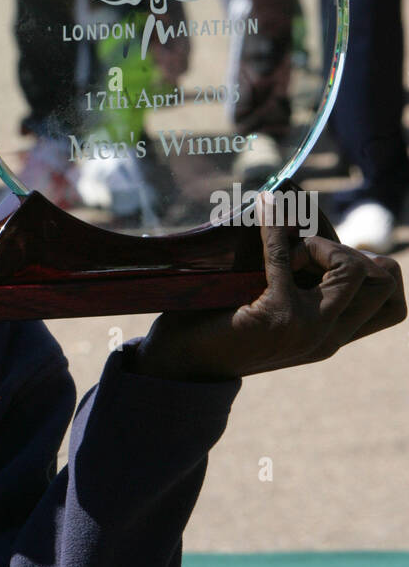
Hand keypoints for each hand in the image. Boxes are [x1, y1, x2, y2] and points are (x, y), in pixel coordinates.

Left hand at [130, 197, 405, 381]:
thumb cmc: (219, 324)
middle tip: (301, 247)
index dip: (367, 261)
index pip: (391, 296)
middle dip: (348, 248)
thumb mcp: (275, 301)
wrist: (179, 363)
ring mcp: (308, 330)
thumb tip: (303, 204)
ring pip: (356, 270)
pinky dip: (275, 228)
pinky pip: (287, 257)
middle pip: (386, 278)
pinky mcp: (278, 317)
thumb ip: (302, 272)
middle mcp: (328, 337)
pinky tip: (261, 211)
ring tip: (284, 246)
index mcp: (332, 335)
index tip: (317, 251)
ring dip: (322, 244)